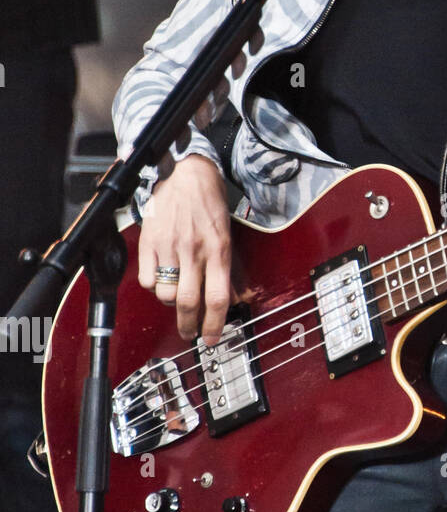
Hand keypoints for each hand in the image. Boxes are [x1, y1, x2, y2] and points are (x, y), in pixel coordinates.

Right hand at [137, 154, 232, 343]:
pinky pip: (148, 280)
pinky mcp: (149, 242)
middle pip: (189, 302)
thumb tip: (234, 298)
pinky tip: (162, 279)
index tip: (212, 338)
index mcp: (218, 250)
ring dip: (172, 304)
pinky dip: (155, 287)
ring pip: (166, 294)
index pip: (218, 297)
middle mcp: (194, 251)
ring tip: (177, 297)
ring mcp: (169, 247)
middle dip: (189, 326)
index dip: (215, 323)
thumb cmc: (210, 203)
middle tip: (190, 334)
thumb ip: (229, 268)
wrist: (186, 173)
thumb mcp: (228, 234)